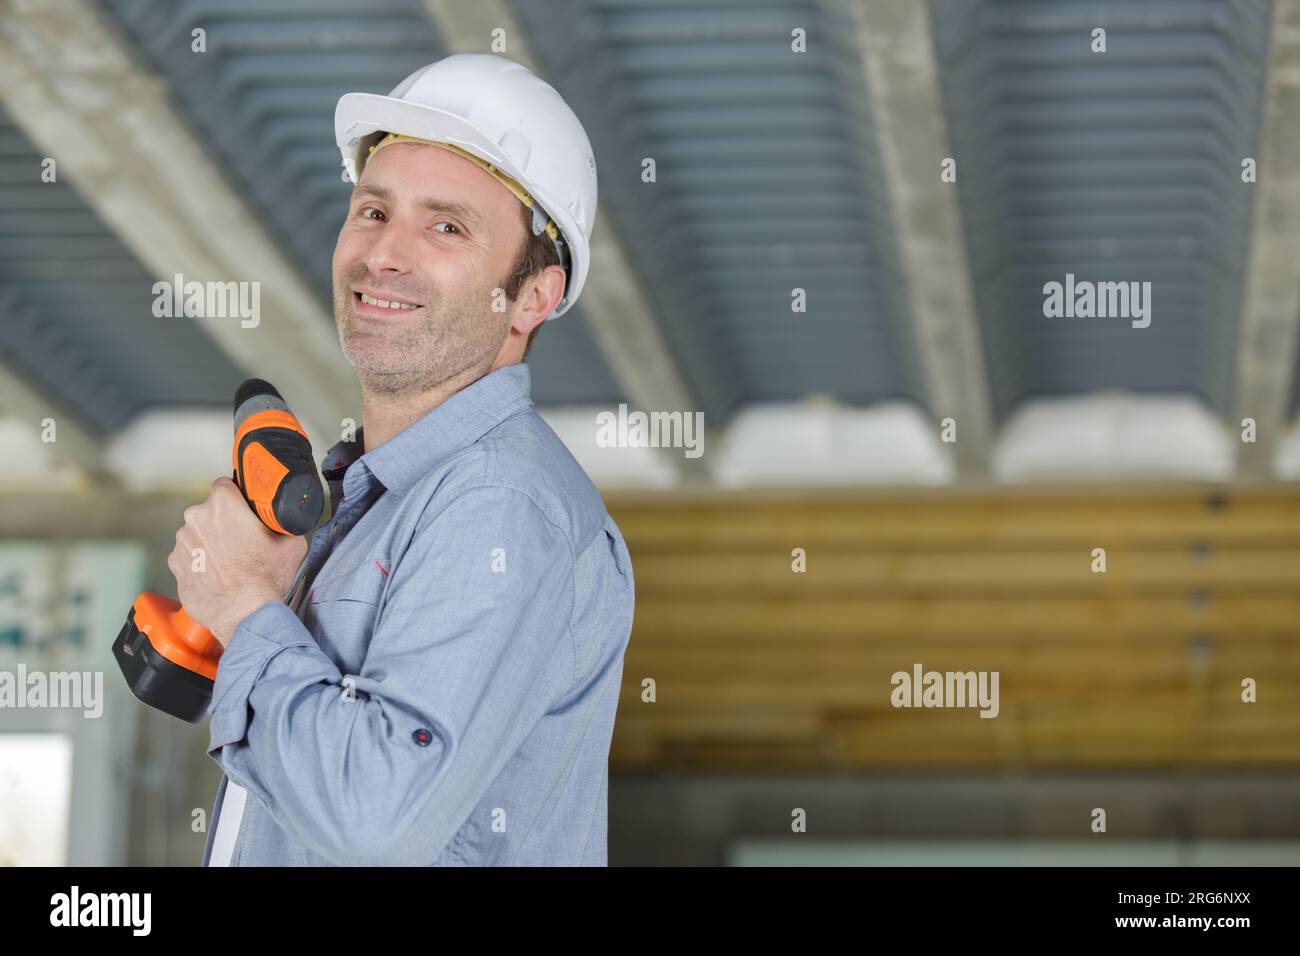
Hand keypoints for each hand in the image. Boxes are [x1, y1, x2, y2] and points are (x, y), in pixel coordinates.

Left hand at [168, 476, 308, 648]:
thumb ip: (285, 526)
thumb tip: (288, 525)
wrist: (242, 612)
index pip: (224, 484)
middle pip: (209, 511)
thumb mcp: (292, 545)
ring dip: (210, 542)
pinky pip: (188, 556)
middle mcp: (197, 518)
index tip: (243, 508)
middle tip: (242, 540)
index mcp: (223, 504)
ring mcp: (182, 542)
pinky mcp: (175, 564)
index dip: (235, 496)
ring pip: (197, 534)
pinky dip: (200, 562)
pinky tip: (217, 575)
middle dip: (222, 521)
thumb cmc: (263, 578)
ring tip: (230, 562)